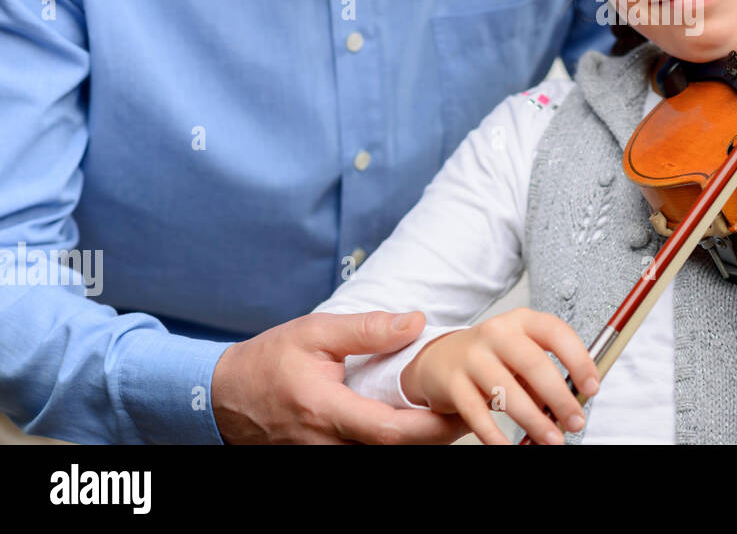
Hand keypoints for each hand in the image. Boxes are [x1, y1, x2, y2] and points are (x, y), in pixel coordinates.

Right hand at [212, 310, 466, 443]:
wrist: (222, 397)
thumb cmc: (266, 363)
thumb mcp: (315, 333)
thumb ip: (366, 329)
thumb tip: (415, 322)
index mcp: (327, 411)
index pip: (391, 431)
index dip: (433, 426)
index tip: (464, 410)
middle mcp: (327, 443)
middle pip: (396, 450)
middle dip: (437, 435)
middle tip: (472, 409)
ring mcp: (325, 456)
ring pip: (384, 455)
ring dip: (419, 438)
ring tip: (452, 412)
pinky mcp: (326, 456)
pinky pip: (368, 453)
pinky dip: (397, 440)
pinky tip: (417, 422)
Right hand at [401, 307, 600, 445]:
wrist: (441, 359)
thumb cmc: (495, 358)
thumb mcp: (522, 356)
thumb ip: (545, 376)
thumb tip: (570, 406)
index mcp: (523, 321)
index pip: (556, 333)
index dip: (579, 360)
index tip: (592, 387)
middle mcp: (497, 333)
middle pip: (533, 364)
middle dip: (559, 397)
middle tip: (576, 422)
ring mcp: (472, 356)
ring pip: (506, 391)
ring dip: (533, 420)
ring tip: (552, 440)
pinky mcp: (452, 382)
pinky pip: (476, 413)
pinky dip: (495, 435)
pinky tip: (509, 447)